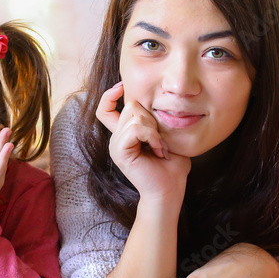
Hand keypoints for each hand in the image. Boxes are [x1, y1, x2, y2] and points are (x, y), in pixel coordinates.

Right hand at [96, 82, 190, 200]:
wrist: (169, 191)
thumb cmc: (172, 166)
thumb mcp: (166, 136)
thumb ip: (157, 118)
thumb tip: (157, 98)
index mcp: (124, 134)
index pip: (106, 108)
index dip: (111, 94)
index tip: (123, 86)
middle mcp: (116, 138)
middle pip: (130, 105)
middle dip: (152, 117)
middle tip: (162, 141)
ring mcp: (115, 145)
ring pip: (134, 115)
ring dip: (154, 129)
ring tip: (161, 148)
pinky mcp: (120, 152)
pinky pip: (136, 128)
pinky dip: (152, 136)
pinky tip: (158, 150)